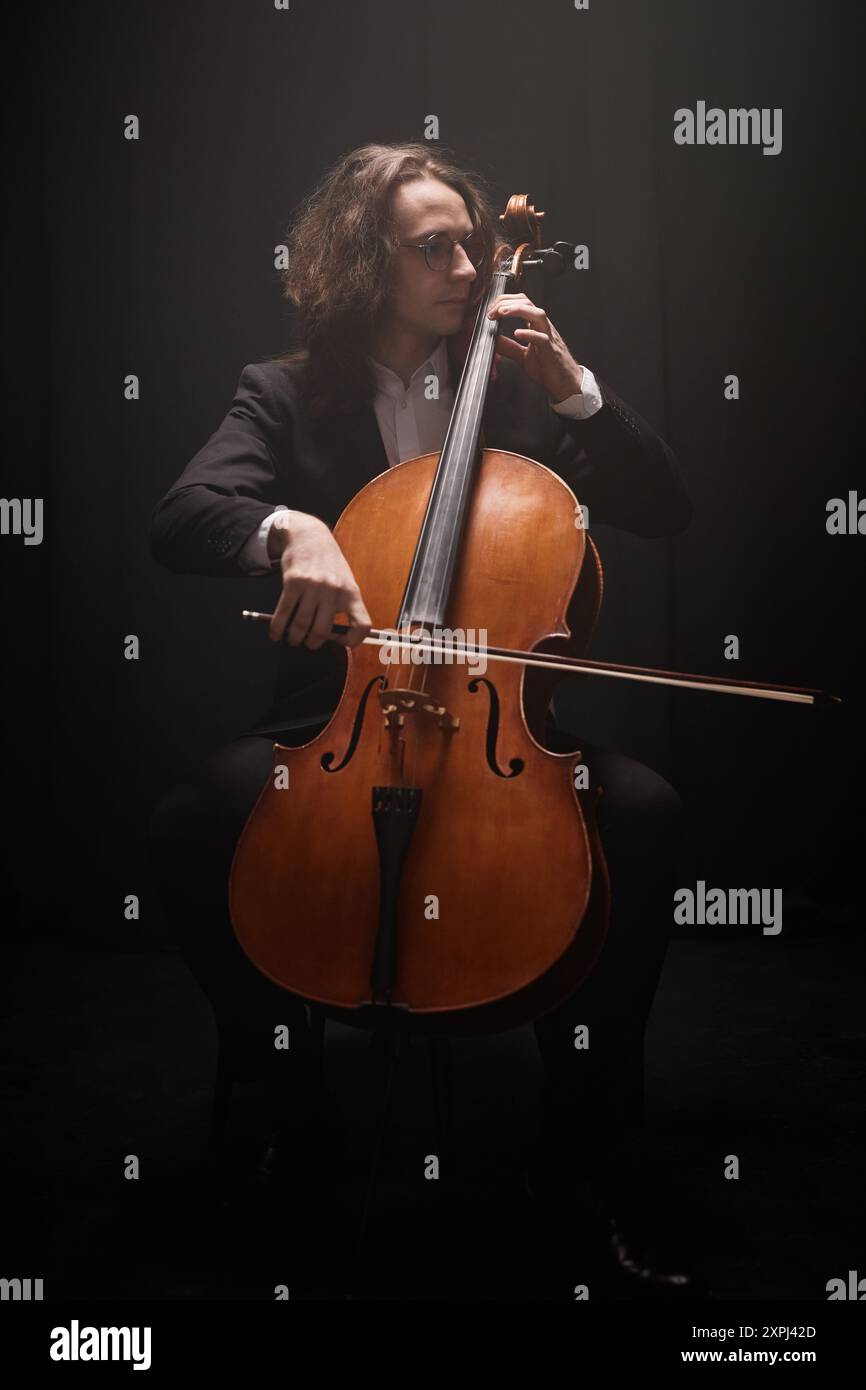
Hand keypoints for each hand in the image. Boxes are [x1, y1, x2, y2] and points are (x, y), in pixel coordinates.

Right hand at [267, 511, 371, 649]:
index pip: (362, 624)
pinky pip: (283, 613)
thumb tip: (336, 636)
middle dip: (313, 643)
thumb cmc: (329, 563)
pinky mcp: (293, 583)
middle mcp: (334, 590)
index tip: (341, 642)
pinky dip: (277, 628)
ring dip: (295, 638)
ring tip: (293, 639)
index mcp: (351, 592)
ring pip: (301, 625)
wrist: (309, 535)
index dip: (353, 641)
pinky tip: (276, 633)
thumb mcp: (345, 581)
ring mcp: (313, 586)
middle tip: (308, 643)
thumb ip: (343, 605)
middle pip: (323, 631)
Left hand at [487, 293, 583, 401]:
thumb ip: (509, 347)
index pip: (521, 302)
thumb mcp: (523, 355)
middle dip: (507, 302)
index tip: (490, 310)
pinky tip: (517, 333)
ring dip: (517, 310)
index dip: (504, 301)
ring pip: (537, 314)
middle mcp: (543, 327)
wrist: (566, 383)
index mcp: (537, 326)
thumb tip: (494, 341)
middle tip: (491, 312)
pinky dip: (529, 334)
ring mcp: (548, 337)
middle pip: (527, 303)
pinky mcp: (550, 351)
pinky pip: (542, 338)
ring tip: (501, 312)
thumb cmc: (549, 367)